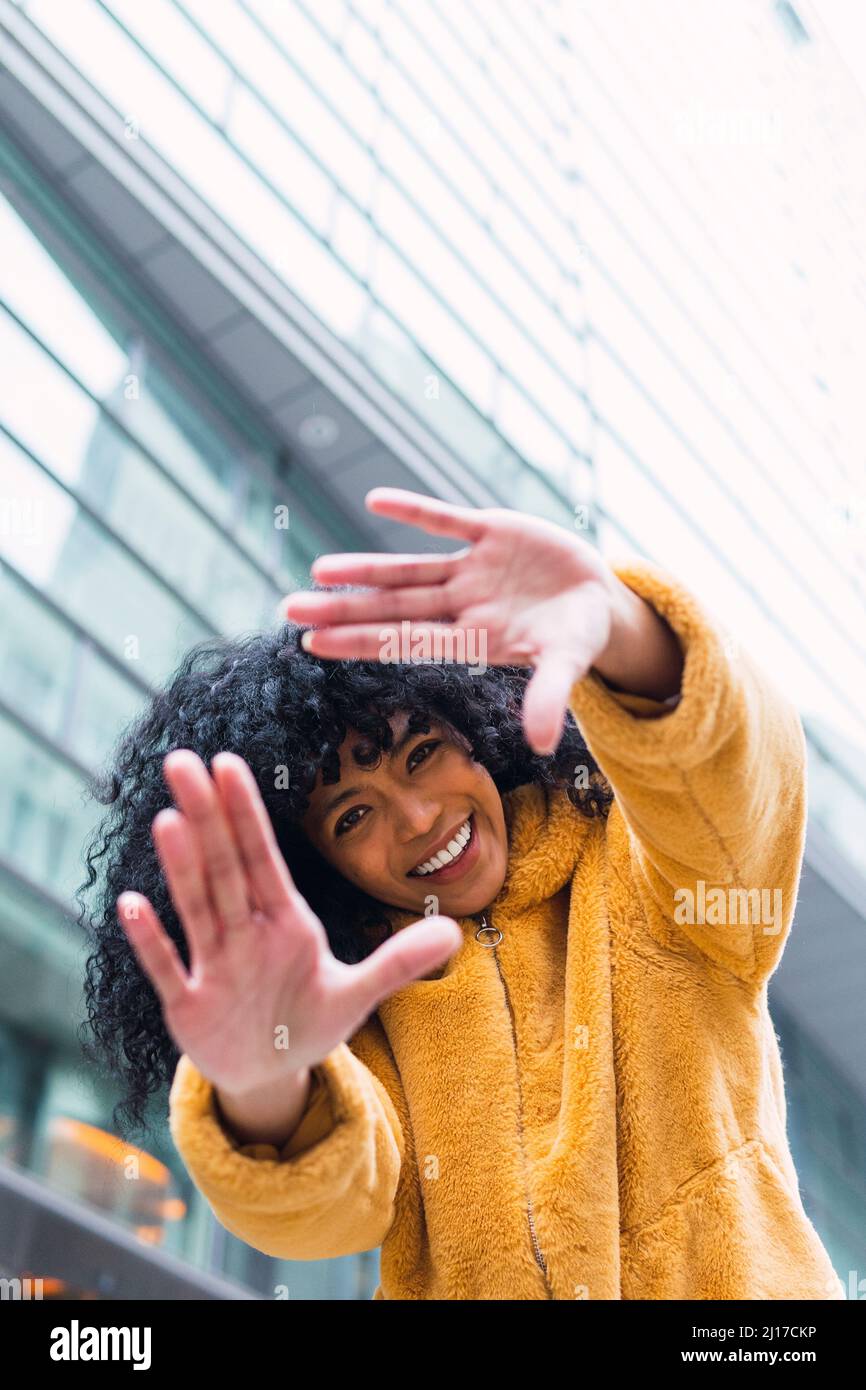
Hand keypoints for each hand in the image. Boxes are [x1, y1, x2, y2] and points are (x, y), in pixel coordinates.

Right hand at [116, 749, 463, 1094]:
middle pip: (225, 867)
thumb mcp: (357, 995)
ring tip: (168, 818)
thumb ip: (398, 963)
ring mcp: (214, 968)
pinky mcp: (190, 1007)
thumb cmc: (307, 1021)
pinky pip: (168, 969)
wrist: (267, 1075)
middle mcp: (245, 934)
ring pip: (197, 908)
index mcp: (284, 922)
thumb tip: (456, 933)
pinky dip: (151, 942)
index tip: (228, 764)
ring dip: (183, 867)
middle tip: (183, 761)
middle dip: (207, 816)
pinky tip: (130, 904)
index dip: (246, 814)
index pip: (263, 858)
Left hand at [283, 488, 619, 755]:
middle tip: (289, 608)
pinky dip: (414, 509)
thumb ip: (548, 696)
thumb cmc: (576, 637)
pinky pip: (445, 518)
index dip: (361, 641)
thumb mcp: (567, 664)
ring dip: (365, 569)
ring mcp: (472, 567)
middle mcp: (461, 603)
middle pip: (392, 607)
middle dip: (344, 608)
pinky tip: (376, 500)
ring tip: (318, 569)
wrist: (597, 597)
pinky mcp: (491, 530)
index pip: (406, 641)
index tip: (314, 643)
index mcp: (474, 637)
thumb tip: (540, 744)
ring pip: (408, 568)